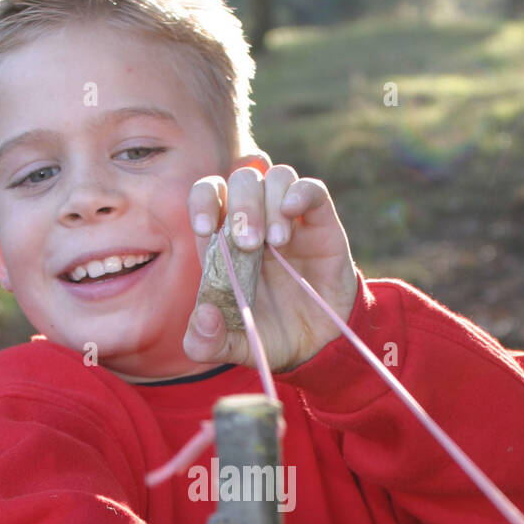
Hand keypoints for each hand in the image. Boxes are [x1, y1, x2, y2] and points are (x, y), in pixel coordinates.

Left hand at [184, 163, 358, 373]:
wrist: (318, 345)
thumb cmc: (269, 336)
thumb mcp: (233, 346)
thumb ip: (206, 342)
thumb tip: (204, 315)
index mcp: (226, 242)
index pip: (208, 195)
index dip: (203, 201)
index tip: (205, 229)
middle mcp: (256, 222)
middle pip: (242, 180)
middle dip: (241, 206)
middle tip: (251, 245)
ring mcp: (289, 220)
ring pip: (275, 177)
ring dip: (270, 203)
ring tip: (278, 242)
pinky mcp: (321, 224)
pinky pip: (312, 189)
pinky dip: (300, 193)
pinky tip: (293, 214)